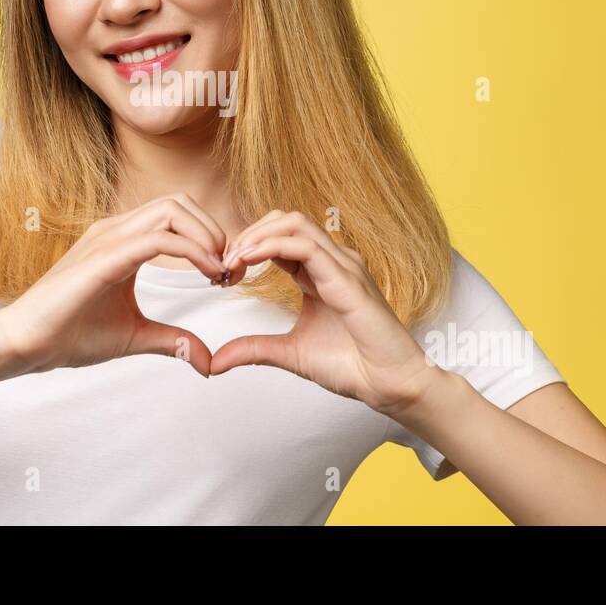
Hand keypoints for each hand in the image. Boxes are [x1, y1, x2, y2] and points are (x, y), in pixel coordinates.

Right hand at [0, 193, 228, 376]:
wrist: (26, 344)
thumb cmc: (69, 335)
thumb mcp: (135, 336)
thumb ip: (172, 340)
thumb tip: (207, 361)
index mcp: (122, 240)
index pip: (177, 215)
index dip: (209, 238)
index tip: (225, 277)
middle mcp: (116, 230)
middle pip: (180, 202)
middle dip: (214, 231)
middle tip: (227, 272)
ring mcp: (108, 237)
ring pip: (173, 209)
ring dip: (206, 236)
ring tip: (218, 272)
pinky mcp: (104, 256)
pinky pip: (159, 238)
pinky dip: (193, 251)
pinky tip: (207, 275)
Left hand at [209, 210, 442, 415]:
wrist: (389, 384)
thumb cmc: (353, 365)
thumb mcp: (289, 354)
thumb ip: (253, 350)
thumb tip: (215, 360)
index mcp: (320, 272)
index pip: (280, 237)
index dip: (248, 246)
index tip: (223, 272)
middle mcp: (333, 261)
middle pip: (284, 220)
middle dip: (248, 234)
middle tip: (224, 263)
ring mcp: (343, 266)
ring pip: (294, 223)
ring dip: (256, 236)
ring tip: (233, 260)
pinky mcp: (348, 280)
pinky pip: (306, 247)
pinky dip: (271, 247)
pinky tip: (250, 261)